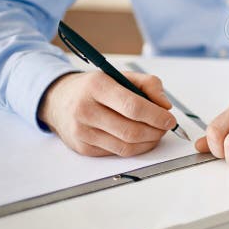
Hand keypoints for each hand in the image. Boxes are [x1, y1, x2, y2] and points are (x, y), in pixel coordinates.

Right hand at [38, 71, 176, 156]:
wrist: (58, 100)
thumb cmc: (95, 88)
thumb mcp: (121, 76)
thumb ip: (149, 85)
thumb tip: (165, 106)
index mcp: (97, 87)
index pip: (132, 107)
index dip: (156, 116)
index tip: (170, 119)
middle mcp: (86, 110)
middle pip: (131, 131)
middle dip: (156, 131)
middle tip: (166, 127)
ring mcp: (82, 132)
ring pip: (126, 146)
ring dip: (148, 142)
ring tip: (156, 132)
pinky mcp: (83, 148)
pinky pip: (117, 153)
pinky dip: (135, 148)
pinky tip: (141, 139)